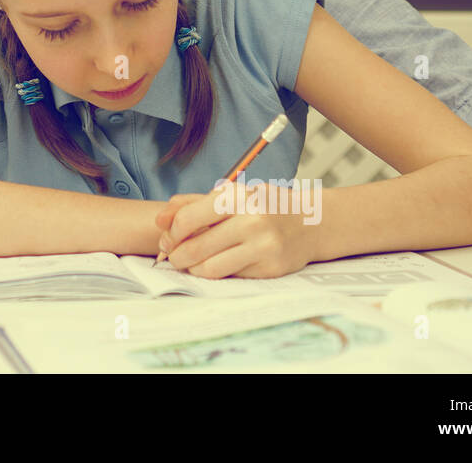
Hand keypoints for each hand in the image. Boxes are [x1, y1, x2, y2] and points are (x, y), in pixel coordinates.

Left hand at [153, 181, 320, 278]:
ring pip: (210, 268)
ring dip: (193, 269)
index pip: (188, 219)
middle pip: (196, 247)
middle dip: (176, 255)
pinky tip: (215, 265)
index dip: (170, 232)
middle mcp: (252, 221)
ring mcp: (263, 247)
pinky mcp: (270, 268)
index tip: (166, 238)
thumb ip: (193, 204)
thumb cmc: (264, 206)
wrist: (311, 223)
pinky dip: (215, 273)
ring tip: (190, 263)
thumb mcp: (232, 194)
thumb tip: (159, 219)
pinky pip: (230, 276)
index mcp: (239, 197)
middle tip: (172, 256)